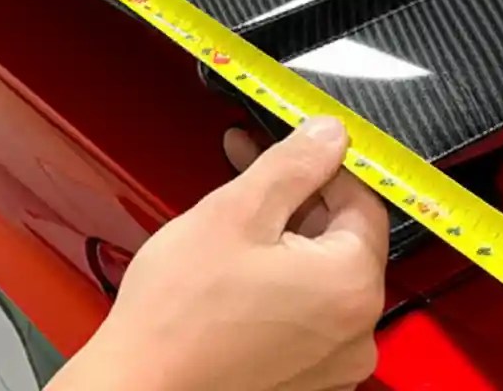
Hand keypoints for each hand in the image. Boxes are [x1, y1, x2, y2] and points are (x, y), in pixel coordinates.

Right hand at [47, 117, 388, 390]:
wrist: (140, 384)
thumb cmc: (177, 315)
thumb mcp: (234, 213)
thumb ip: (292, 165)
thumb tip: (328, 135)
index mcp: (351, 284)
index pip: (362, 200)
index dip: (319, 165)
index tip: (290, 148)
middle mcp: (357, 331)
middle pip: (341, 239)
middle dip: (295, 200)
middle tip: (248, 176)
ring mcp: (334, 362)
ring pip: (320, 276)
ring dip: (284, 241)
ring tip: (233, 227)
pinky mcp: (308, 379)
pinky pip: (306, 314)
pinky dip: (280, 286)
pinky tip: (238, 272)